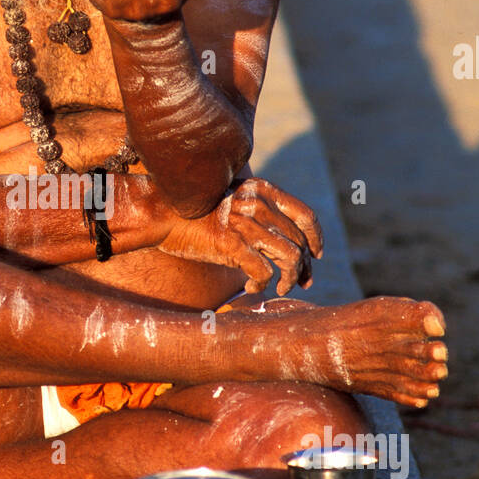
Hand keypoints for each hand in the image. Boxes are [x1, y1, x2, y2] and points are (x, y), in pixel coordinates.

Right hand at [157, 177, 323, 295]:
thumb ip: (260, 211)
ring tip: (279, 288)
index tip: (315, 256)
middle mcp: (258, 204)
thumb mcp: (235, 199)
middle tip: (298, 283)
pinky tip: (250, 288)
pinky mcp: (231, 243)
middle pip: (299, 241)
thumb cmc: (197, 211)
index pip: (305, 215)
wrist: (162, 213)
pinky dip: (262, 285)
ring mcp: (245, 223)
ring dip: (288, 279)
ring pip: (289, 258)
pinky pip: (263, 272)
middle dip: (303, 267)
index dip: (316, 238)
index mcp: (263, 190)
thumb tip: (287, 240)